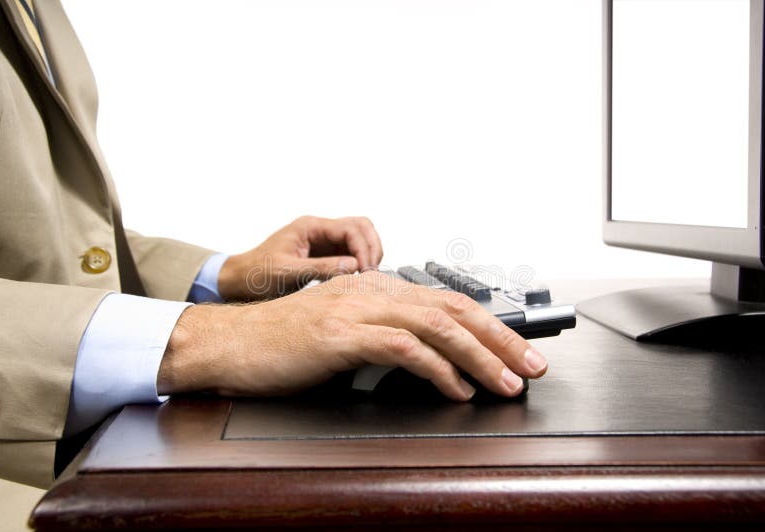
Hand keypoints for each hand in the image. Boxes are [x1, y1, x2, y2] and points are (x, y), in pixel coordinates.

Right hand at [158, 271, 547, 400]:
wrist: (233, 342)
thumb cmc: (286, 343)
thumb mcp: (345, 335)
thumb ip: (385, 340)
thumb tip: (431, 363)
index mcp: (378, 290)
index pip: (448, 302)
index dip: (490, 326)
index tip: (518, 351)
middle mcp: (374, 292)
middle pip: (454, 308)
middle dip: (500, 339)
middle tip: (531, 366)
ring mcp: (357, 310)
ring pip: (436, 325)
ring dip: (479, 356)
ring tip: (506, 383)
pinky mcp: (341, 334)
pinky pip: (402, 348)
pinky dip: (436, 369)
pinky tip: (455, 389)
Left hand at [217, 215, 382, 299]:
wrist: (240, 281)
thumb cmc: (256, 274)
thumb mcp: (287, 273)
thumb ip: (320, 268)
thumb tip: (353, 266)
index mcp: (309, 227)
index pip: (351, 228)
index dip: (364, 248)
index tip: (366, 272)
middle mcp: (319, 230)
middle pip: (361, 227)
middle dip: (372, 248)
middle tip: (372, 273)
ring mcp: (324, 242)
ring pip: (360, 239)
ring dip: (368, 255)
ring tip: (367, 278)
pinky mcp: (325, 256)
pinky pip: (351, 254)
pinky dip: (360, 264)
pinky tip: (358, 281)